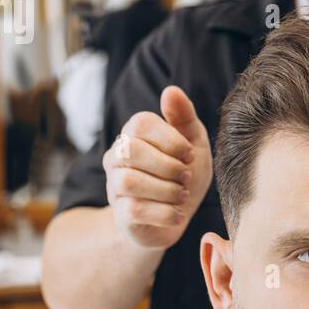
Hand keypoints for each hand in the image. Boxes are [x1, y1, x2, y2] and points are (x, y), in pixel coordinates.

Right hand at [103, 86, 213, 249]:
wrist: (176, 217)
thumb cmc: (184, 174)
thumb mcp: (193, 143)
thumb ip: (184, 117)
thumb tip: (170, 90)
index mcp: (134, 134)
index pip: (141, 124)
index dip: (171, 139)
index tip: (190, 155)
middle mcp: (117, 156)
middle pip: (132, 151)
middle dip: (168, 165)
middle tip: (186, 176)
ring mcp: (114, 186)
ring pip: (130, 181)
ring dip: (166, 190)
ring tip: (181, 194)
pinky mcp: (121, 215)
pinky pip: (135, 210)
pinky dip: (165, 213)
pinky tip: (178, 213)